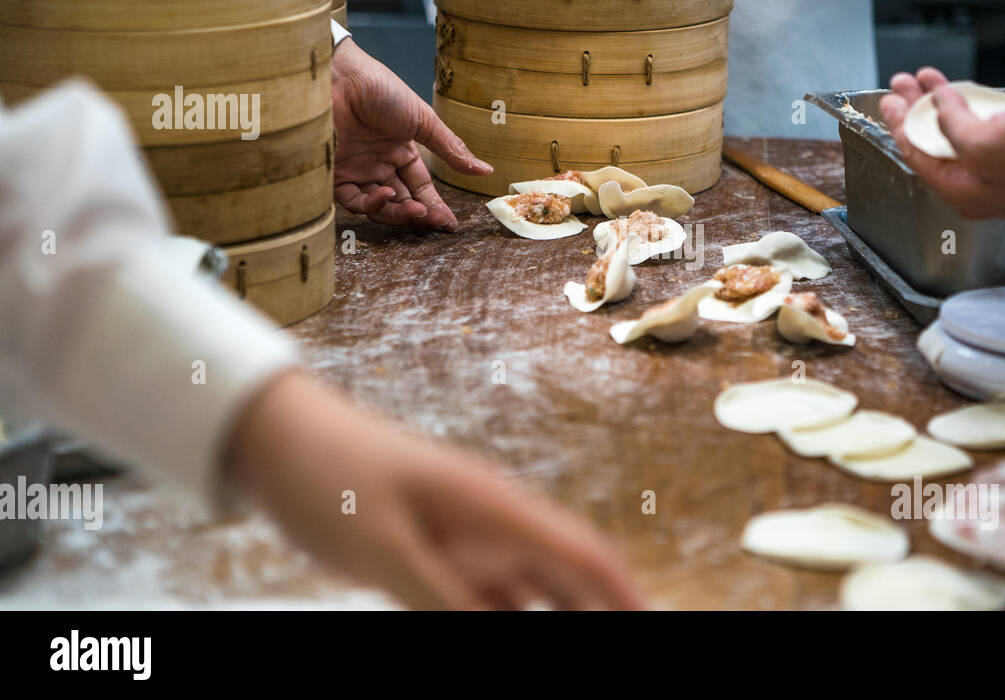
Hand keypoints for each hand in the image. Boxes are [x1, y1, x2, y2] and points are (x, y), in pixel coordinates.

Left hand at [227, 371, 645, 609]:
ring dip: (558, 621)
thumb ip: (439, 599)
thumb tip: (497, 636)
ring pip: (531, 593)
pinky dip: (507, 622)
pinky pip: (486, 599)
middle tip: (630, 639)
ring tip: (583, 643)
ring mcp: (467, 538)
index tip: (652, 624)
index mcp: (493, 508)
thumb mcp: (381, 547)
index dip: (624, 594)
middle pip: (568, 578)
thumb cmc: (328, 477)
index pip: (582, 554)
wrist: (277, 435)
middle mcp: (493, 522)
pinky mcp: (437, 553)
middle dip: (600, 612)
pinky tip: (510, 636)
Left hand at [331, 38, 491, 230]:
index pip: (420, 186)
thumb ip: (451, 149)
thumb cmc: (381, 91)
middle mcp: (379, 164)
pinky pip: (354, 201)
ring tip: (415, 211)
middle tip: (435, 222)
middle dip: (419, 215)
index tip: (450, 224)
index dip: (435, 206)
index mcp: (401, 150)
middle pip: (402, 200)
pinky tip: (386, 195)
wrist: (340, 78)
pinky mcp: (335, 174)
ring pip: (379, 207)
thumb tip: (486, 171)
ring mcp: (357, 170)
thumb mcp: (423, 121)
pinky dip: (372, 205)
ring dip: (399, 213)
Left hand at [879, 68, 1004, 218]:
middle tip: (901, 83)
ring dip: (940, 103)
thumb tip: (938, 106)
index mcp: (962, 192)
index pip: (917, 155)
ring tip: (924, 78)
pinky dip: (969, 108)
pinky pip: (984, 130)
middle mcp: (977, 186)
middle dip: (916, 109)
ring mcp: (1000, 172)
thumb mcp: (984, 141)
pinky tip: (961, 91)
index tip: (889, 99)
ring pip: (958, 133)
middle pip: (934, 142)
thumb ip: (950, 125)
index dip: (900, 124)